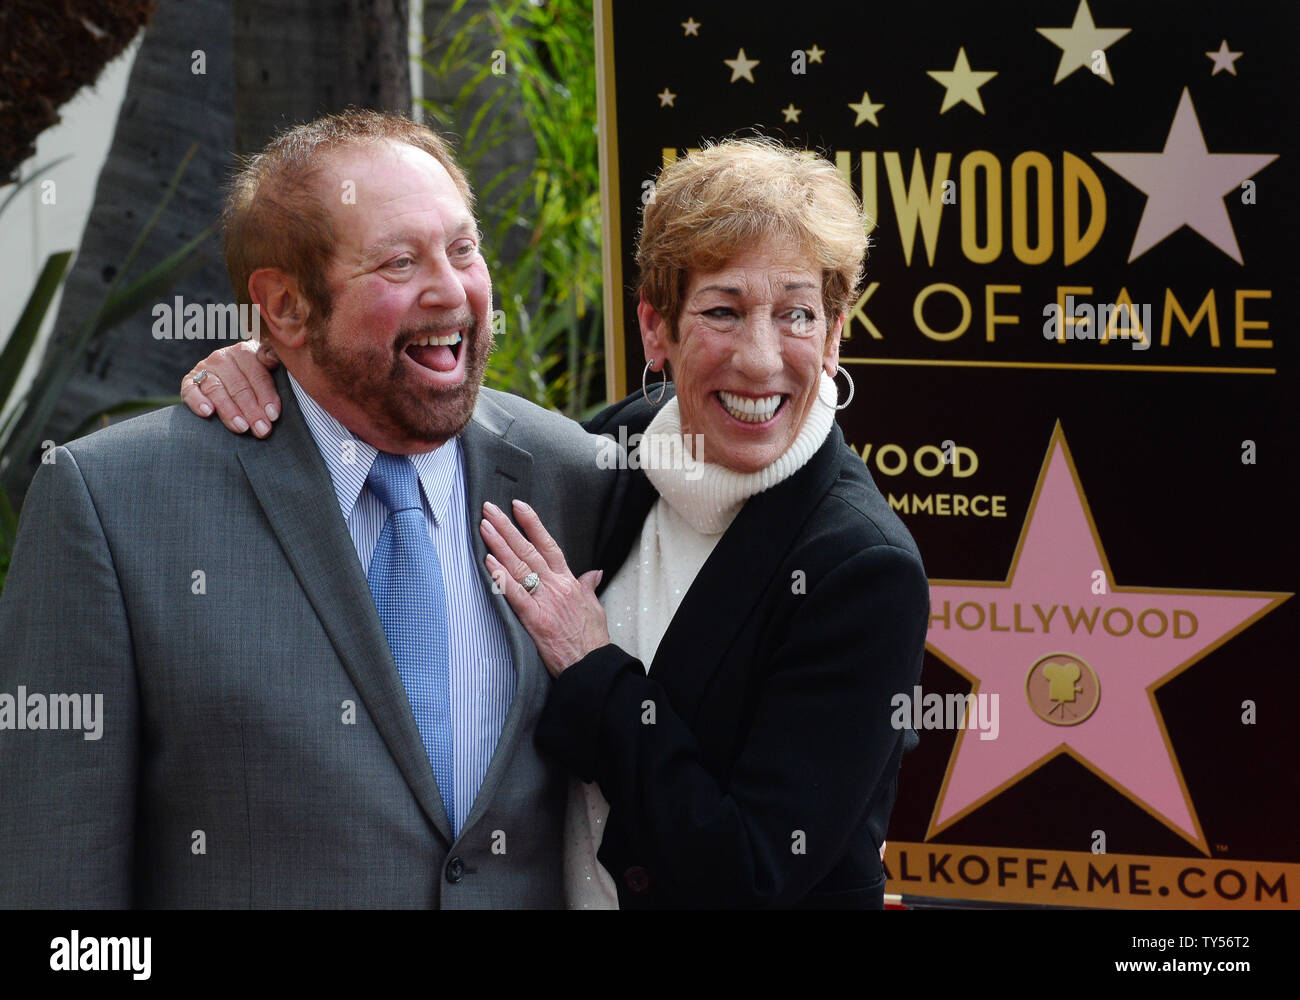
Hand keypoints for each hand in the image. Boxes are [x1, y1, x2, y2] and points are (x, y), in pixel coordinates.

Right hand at [181, 340, 282, 436]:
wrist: (226, 381)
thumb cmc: (254, 380)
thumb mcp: (267, 369)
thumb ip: (271, 361)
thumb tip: (273, 359)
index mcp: (245, 352)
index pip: (258, 375)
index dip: (267, 396)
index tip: (274, 415)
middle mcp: (223, 357)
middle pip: (239, 386)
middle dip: (252, 410)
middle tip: (262, 430)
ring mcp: (204, 368)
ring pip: (217, 390)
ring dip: (229, 411)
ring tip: (241, 428)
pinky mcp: (189, 381)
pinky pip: (191, 391)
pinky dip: (198, 402)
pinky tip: (208, 413)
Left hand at [480, 499, 608, 677]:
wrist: (591, 664)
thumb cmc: (592, 638)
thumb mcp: (594, 606)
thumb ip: (588, 587)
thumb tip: (593, 573)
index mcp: (568, 581)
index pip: (548, 544)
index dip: (532, 524)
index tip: (517, 506)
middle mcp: (556, 586)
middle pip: (528, 549)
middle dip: (507, 527)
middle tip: (489, 509)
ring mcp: (545, 601)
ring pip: (519, 566)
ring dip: (500, 544)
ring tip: (485, 526)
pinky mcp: (535, 619)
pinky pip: (516, 594)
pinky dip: (502, 577)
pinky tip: (489, 561)